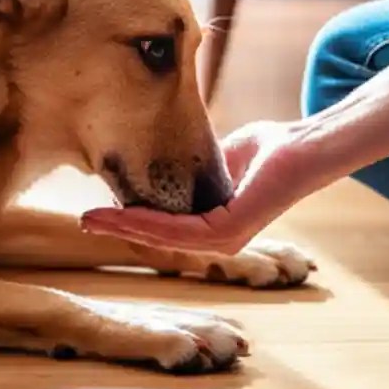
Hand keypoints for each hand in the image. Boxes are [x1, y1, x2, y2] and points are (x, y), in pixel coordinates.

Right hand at [81, 120, 312, 254]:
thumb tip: (161, 157)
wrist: (304, 147)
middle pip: (157, 239)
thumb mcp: (218, 156)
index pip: (164, 228)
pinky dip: (148, 223)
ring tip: (93, 219)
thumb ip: (191, 165)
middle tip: (84, 220)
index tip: (98, 211)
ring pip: (162, 238)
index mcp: (214, 226)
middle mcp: (218, 242)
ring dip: (125, 228)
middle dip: (118, 229)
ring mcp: (224, 242)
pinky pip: (179, 231)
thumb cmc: (271, 149)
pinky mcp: (229, 233)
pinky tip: (124, 214)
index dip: (129, 220)